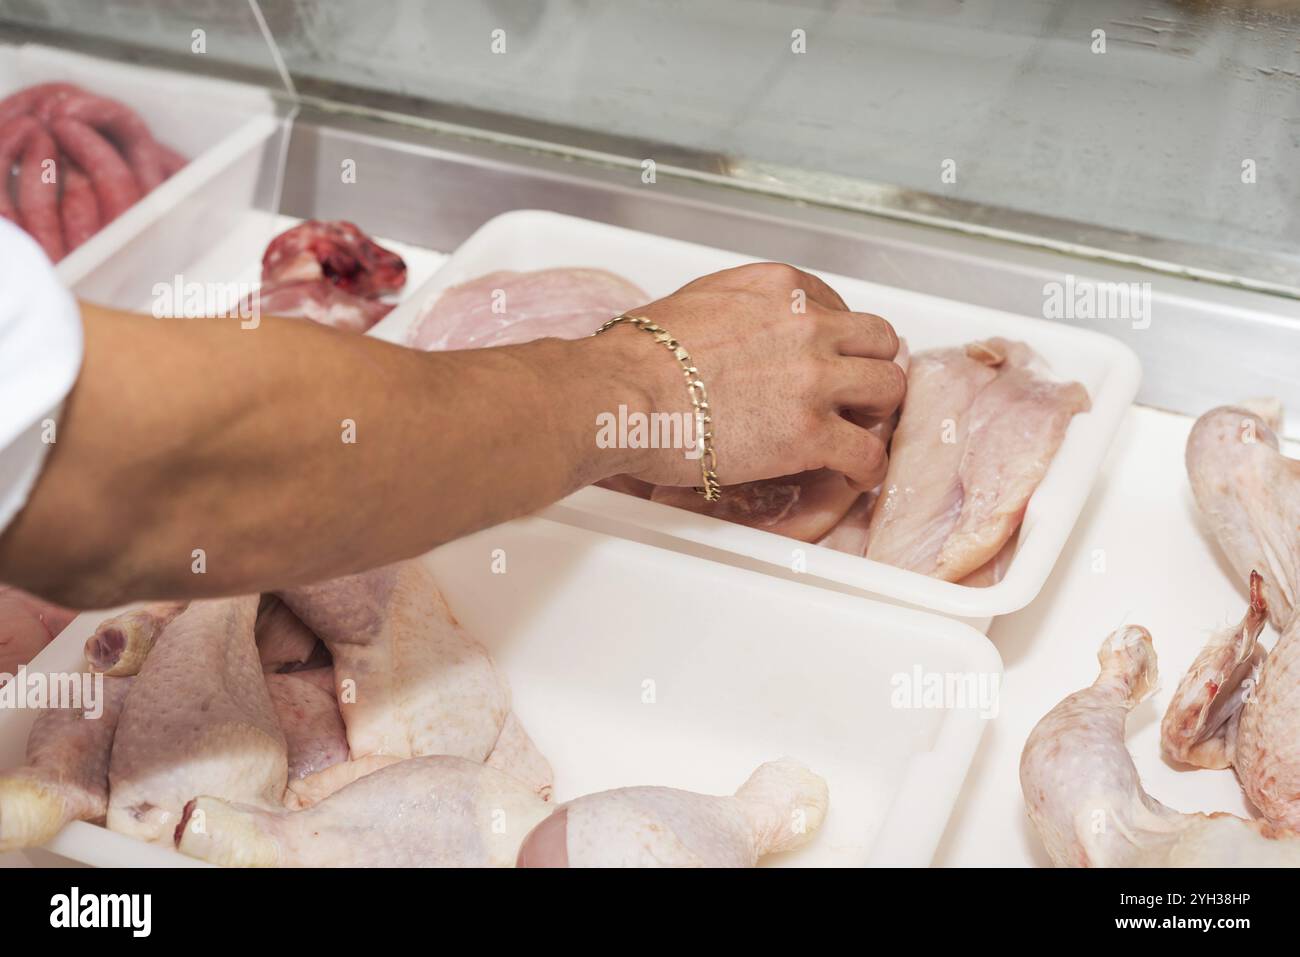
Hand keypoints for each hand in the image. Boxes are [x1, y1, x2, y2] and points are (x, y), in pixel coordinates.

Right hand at [595, 262, 903, 490]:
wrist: (622, 392)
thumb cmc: (638, 357)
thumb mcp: (697, 301)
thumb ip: (739, 310)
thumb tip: (741, 334)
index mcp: (779, 289)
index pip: (838, 306)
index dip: (837, 340)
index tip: (829, 360)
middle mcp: (807, 325)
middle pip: (878, 342)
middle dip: (869, 369)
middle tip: (853, 395)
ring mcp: (813, 378)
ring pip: (888, 388)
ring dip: (876, 413)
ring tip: (857, 433)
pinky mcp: (810, 432)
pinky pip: (868, 451)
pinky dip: (868, 466)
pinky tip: (855, 473)